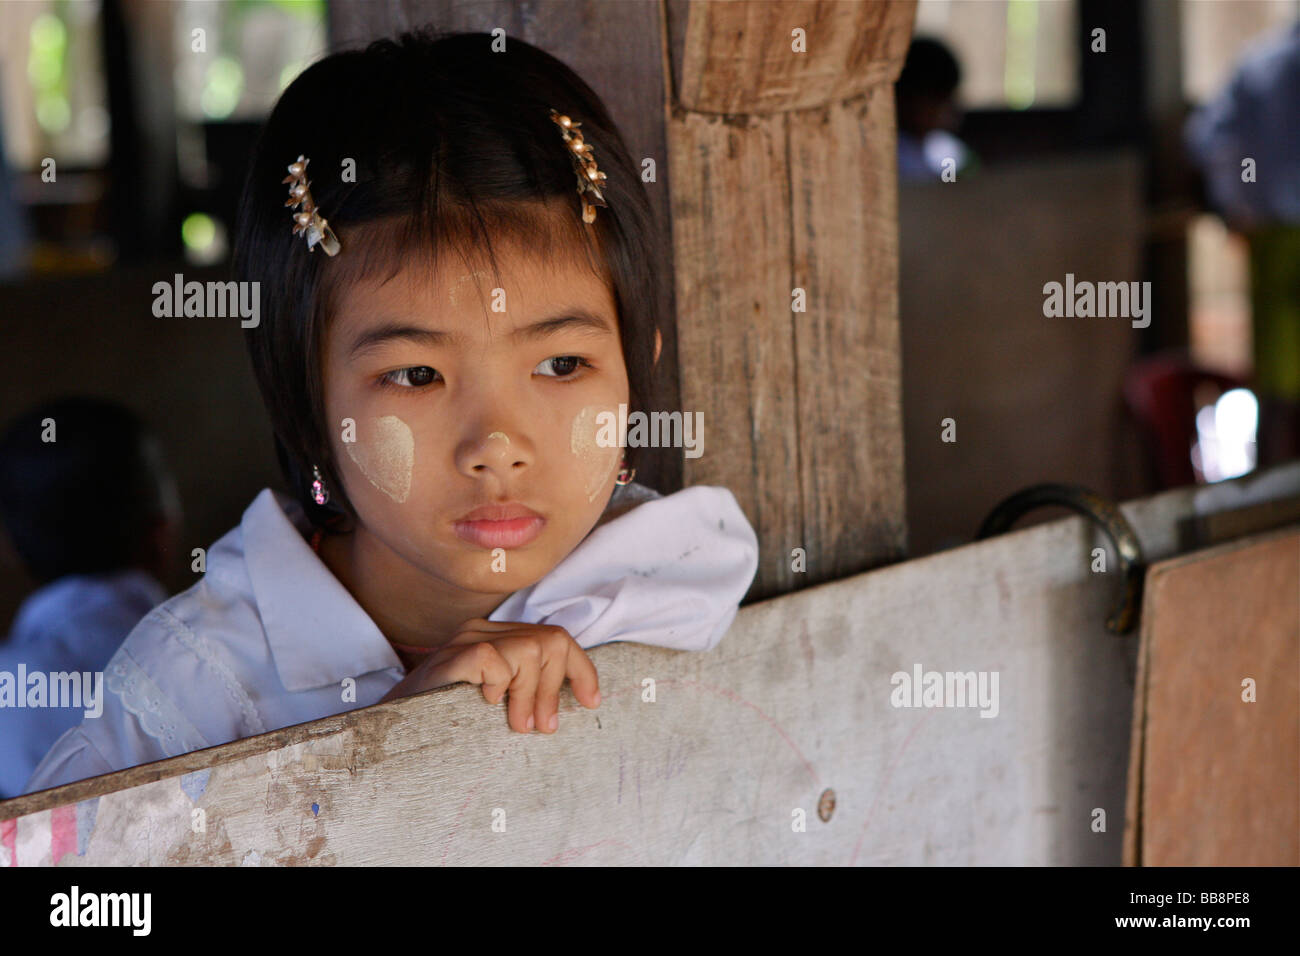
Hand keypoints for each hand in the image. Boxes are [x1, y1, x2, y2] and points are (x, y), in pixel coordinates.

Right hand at [379, 618, 599, 732]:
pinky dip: (499, 686)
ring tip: (516, 723)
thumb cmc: (444, 721)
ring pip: (531, 649)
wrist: (392, 730)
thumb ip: (525, 693)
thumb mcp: (495, 705)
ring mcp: (466, 639)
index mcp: (498, 639)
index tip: (592, 702)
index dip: (582, 669)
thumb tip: (567, 706)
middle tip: (542, 727)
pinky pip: (496, 660)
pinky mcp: (453, 656)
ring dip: (531, 693)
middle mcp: (483, 631)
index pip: (556, 638)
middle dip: (556, 687)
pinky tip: (484, 704)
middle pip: (552, 641)